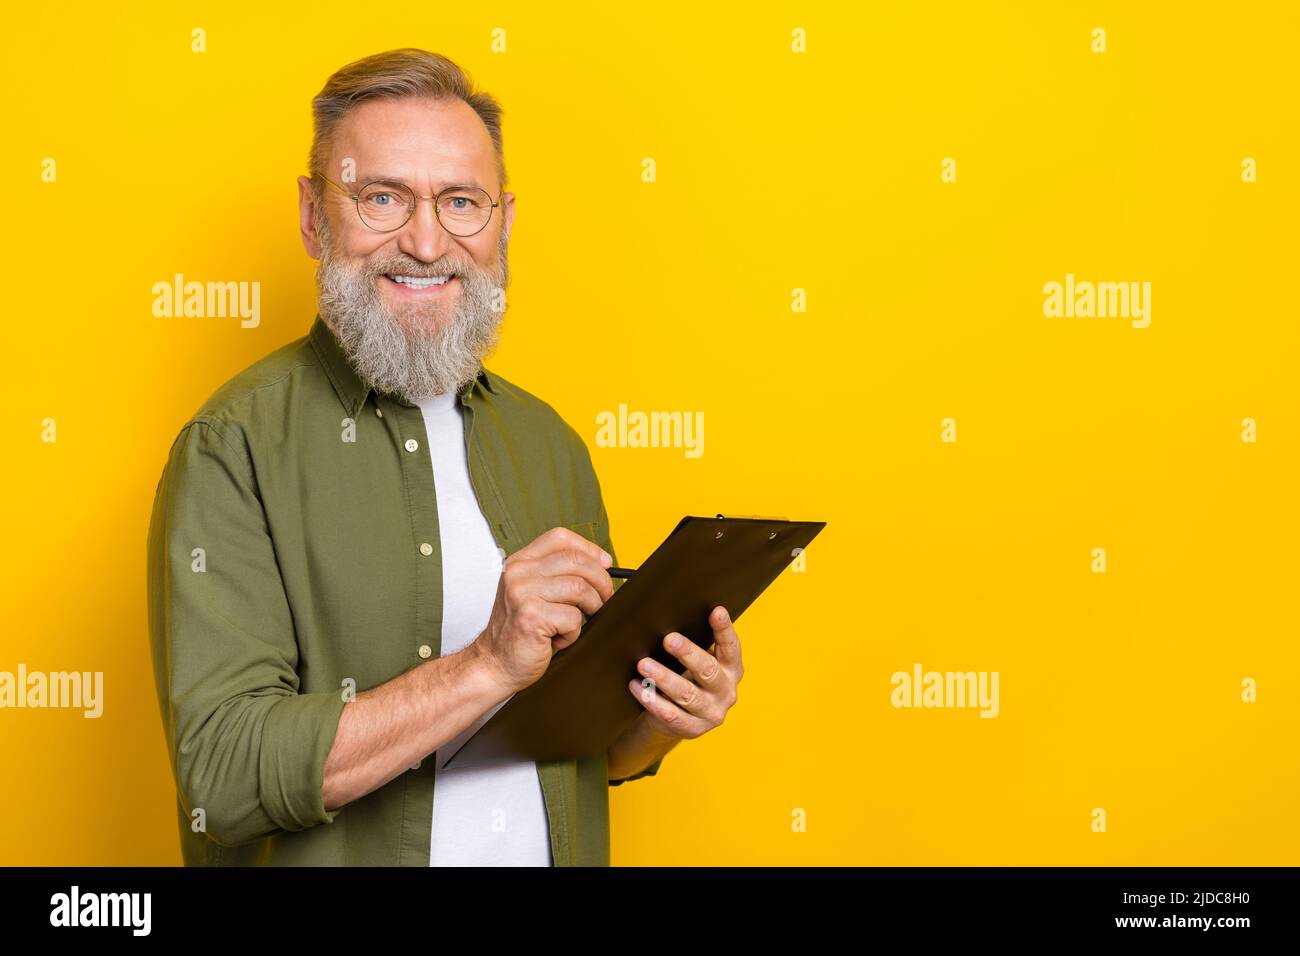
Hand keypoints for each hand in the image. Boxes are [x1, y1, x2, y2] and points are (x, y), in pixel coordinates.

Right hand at [473, 527, 614, 694]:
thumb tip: (603, 564)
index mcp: (520, 562)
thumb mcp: (534, 593)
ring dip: (589, 608)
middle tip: (604, 600)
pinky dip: (573, 633)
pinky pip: (573, 618)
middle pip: (577, 561)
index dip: (588, 549)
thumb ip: (557, 575)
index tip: (605, 564)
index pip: (560, 538)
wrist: (494, 664)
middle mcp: (518, 573)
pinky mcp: (531, 617)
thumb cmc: (520, 632)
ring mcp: (522, 593)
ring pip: (580, 588)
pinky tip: (557, 640)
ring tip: (576, 623)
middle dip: (601, 582)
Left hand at [627, 605, 741, 739]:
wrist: (678, 719)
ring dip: (664, 677)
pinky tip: (636, 686)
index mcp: (732, 669)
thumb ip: (694, 642)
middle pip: (708, 670)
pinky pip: (670, 714)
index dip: (724, 629)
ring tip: (644, 664)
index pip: (731, 647)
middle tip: (669, 638)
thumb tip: (669, 613)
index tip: (716, 610)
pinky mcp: (692, 729)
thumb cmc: (688, 677)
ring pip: (687, 694)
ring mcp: (711, 713)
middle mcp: (726, 691)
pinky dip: (652, 700)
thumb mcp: (697, 660)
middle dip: (688, 653)